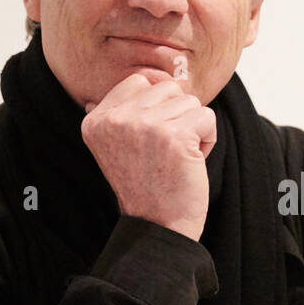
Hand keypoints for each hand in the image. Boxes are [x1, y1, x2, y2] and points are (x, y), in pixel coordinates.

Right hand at [80, 73, 216, 241]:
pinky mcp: (175, 136)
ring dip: (193, 130)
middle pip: (167, 88)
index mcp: (96, 120)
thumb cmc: (145, 186)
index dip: (157, 107)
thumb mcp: (118, 146)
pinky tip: (190, 162)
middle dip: (177, 117)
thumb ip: (123, 112)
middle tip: (166, 152)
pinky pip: (207, 117)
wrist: (157, 225)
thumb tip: (142, 79)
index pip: (137, 81)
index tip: (152, 141)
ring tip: (177, 158)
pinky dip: (207, 140)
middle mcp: (116, 119)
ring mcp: (144, 126)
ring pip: (190, 102)